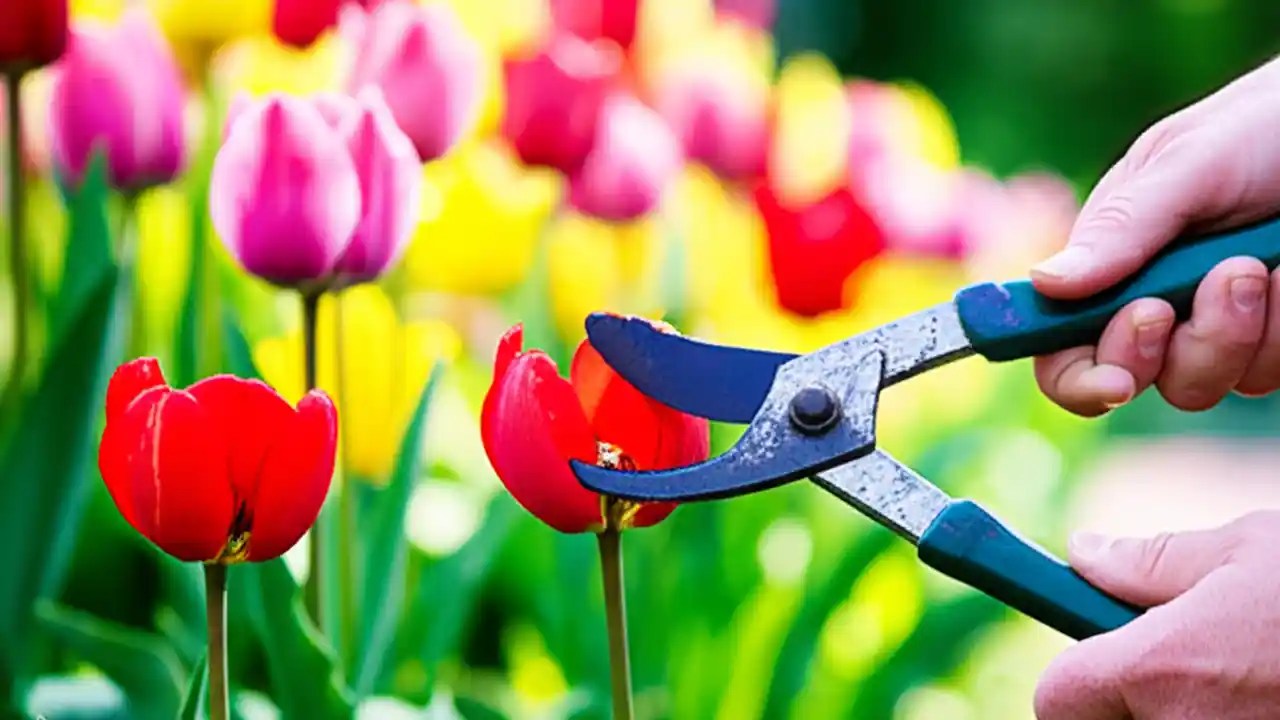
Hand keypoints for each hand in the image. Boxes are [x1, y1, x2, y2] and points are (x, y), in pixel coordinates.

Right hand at [1032, 57, 1279, 415]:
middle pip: (1132, 379)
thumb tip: (1045, 284)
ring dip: (1233, 331)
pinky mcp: (1271, 339)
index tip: (1114, 383)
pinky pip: (1267, 371)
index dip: (1076, 377)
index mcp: (1110, 264)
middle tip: (1202, 289)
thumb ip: (1121, 226)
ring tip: (1259, 263)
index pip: (1061, 347)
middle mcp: (1155, 306)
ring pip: (1201, 385)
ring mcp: (1216, 329)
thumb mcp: (1188, 162)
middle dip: (1167, 350)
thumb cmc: (1263, 124)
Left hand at [1035, 512, 1279, 718]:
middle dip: (1131, 696)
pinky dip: (1225, 719)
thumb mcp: (1248, 552)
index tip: (1099, 653)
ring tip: (1242, 674)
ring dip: (1182, 710)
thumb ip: (1151, 561)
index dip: (1073, 675)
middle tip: (1186, 663)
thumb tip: (1084, 552)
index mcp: (1162, 670)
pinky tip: (1264, 697)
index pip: (1055, 697)